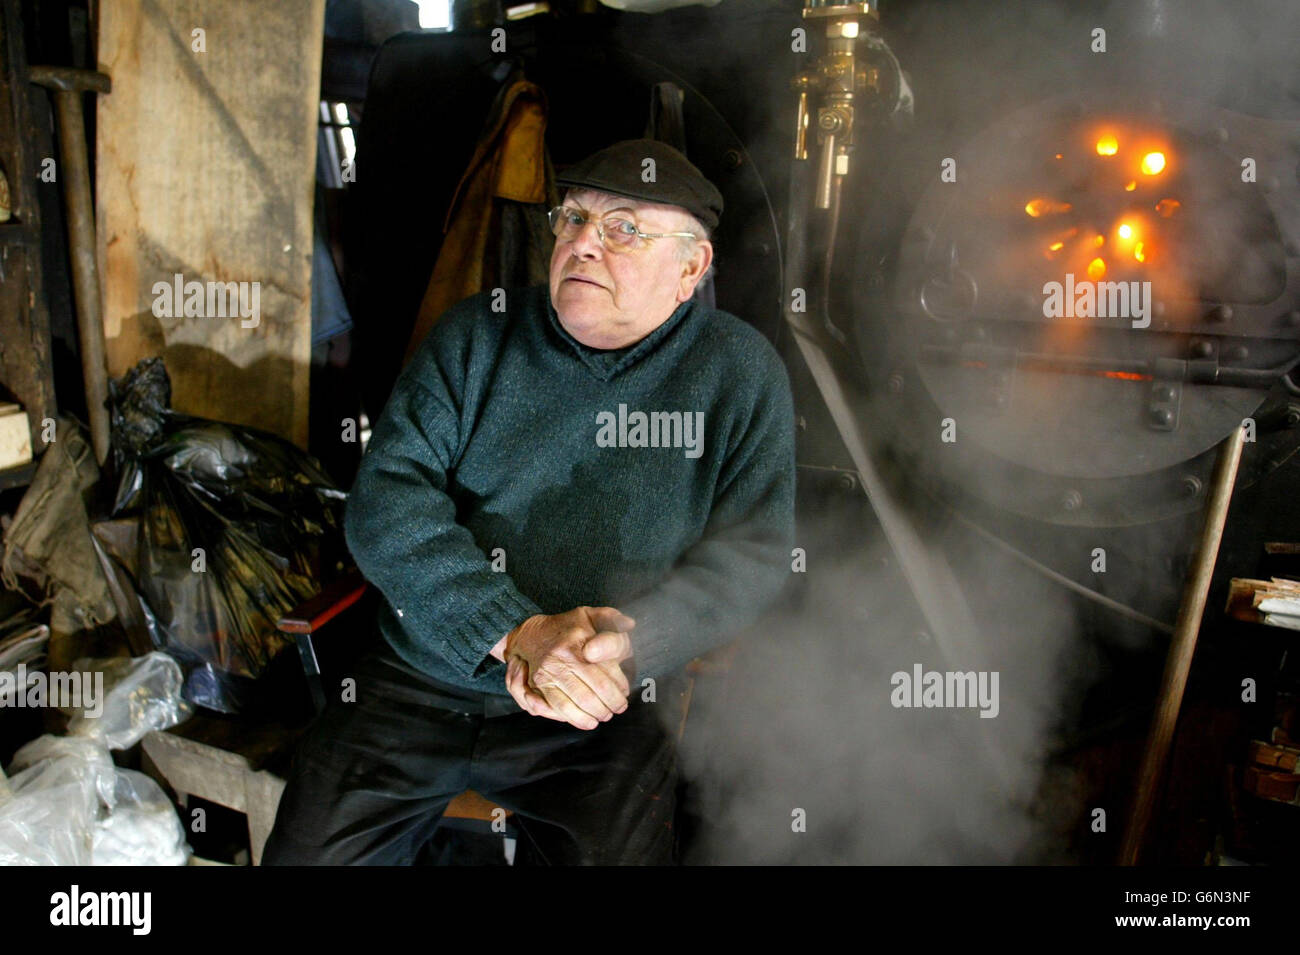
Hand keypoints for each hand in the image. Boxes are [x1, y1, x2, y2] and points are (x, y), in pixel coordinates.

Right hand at [502, 607, 634, 729]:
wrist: (531, 634)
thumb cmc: (566, 627)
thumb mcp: (589, 615)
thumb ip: (611, 618)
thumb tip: (630, 624)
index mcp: (580, 639)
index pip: (607, 668)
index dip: (620, 684)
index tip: (625, 691)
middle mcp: (565, 655)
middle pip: (597, 688)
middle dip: (612, 703)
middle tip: (618, 707)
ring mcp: (552, 671)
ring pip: (581, 700)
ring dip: (597, 713)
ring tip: (605, 715)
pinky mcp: (542, 684)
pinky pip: (561, 707)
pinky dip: (578, 719)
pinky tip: (588, 721)